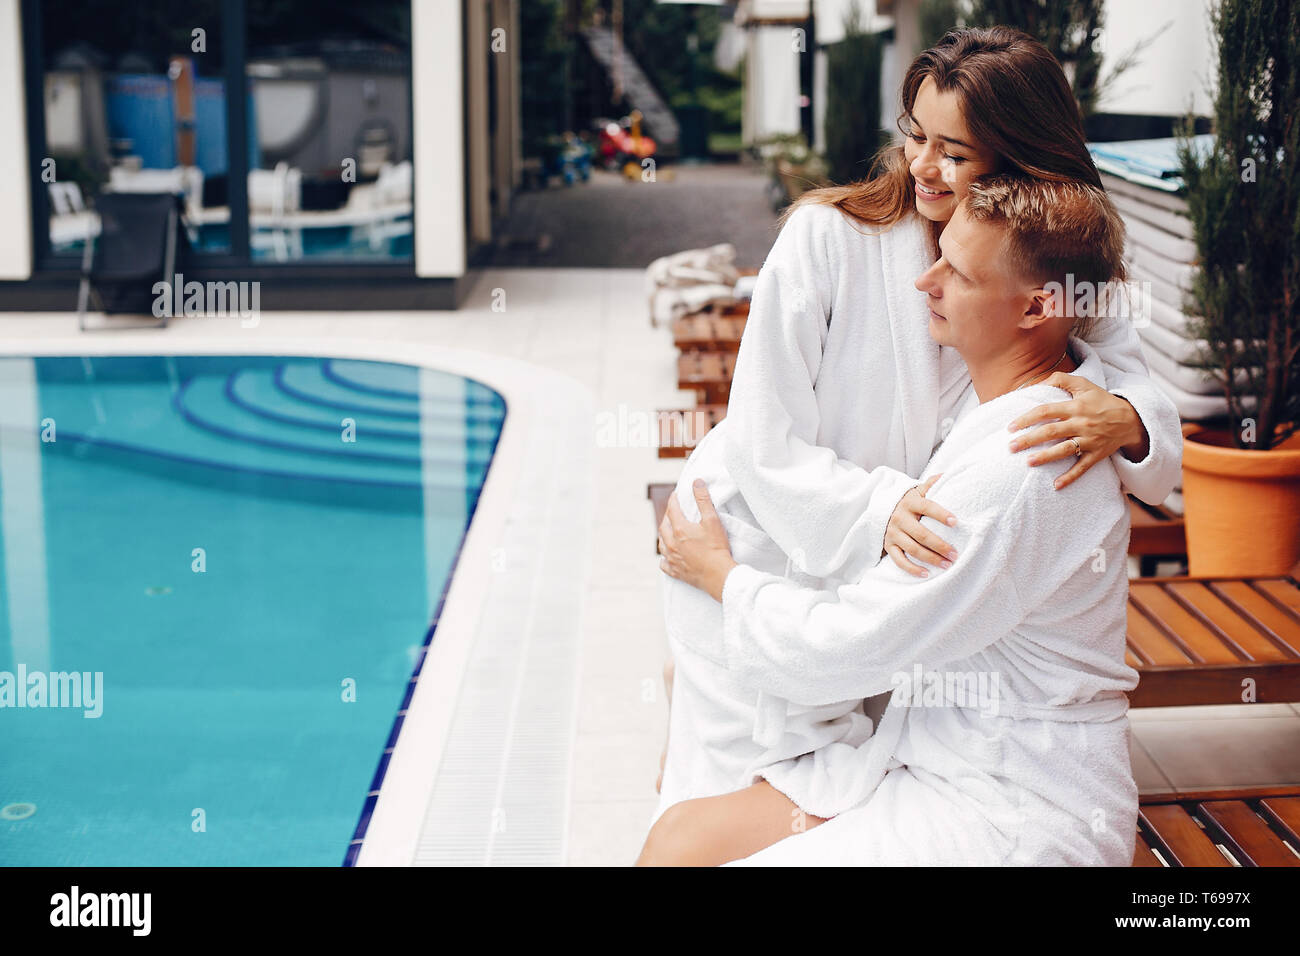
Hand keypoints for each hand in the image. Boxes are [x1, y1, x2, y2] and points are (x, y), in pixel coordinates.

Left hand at [658, 479, 737, 601]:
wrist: (718, 575)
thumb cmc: (717, 548)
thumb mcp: (712, 520)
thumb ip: (703, 499)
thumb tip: (697, 482)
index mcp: (680, 529)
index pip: (672, 509)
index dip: (673, 500)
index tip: (675, 495)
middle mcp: (672, 543)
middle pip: (664, 525)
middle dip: (667, 516)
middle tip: (673, 511)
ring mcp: (672, 558)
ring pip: (661, 543)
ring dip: (664, 535)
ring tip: (668, 530)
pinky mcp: (675, 571)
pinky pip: (664, 563)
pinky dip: (664, 557)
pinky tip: (667, 556)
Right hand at [882, 474, 957, 576]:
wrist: (883, 509)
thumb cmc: (909, 501)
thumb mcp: (918, 490)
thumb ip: (933, 483)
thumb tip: (949, 474)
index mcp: (910, 502)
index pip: (927, 507)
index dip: (941, 514)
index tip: (956, 522)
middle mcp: (900, 517)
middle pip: (921, 534)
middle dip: (940, 545)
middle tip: (955, 554)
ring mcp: (893, 533)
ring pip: (912, 549)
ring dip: (931, 558)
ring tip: (947, 564)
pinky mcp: (888, 546)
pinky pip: (899, 560)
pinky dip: (912, 569)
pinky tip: (927, 574)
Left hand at [1005, 372, 1146, 489]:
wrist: (1130, 419)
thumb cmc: (1101, 401)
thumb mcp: (1084, 385)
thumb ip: (1061, 379)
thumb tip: (1039, 382)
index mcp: (1075, 407)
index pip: (1046, 411)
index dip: (1027, 418)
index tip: (1010, 427)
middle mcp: (1081, 424)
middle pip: (1051, 431)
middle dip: (1029, 439)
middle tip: (1011, 447)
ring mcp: (1089, 440)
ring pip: (1064, 450)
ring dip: (1046, 457)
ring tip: (1028, 462)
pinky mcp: (1096, 454)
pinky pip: (1082, 467)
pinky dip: (1070, 477)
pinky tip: (1056, 485)